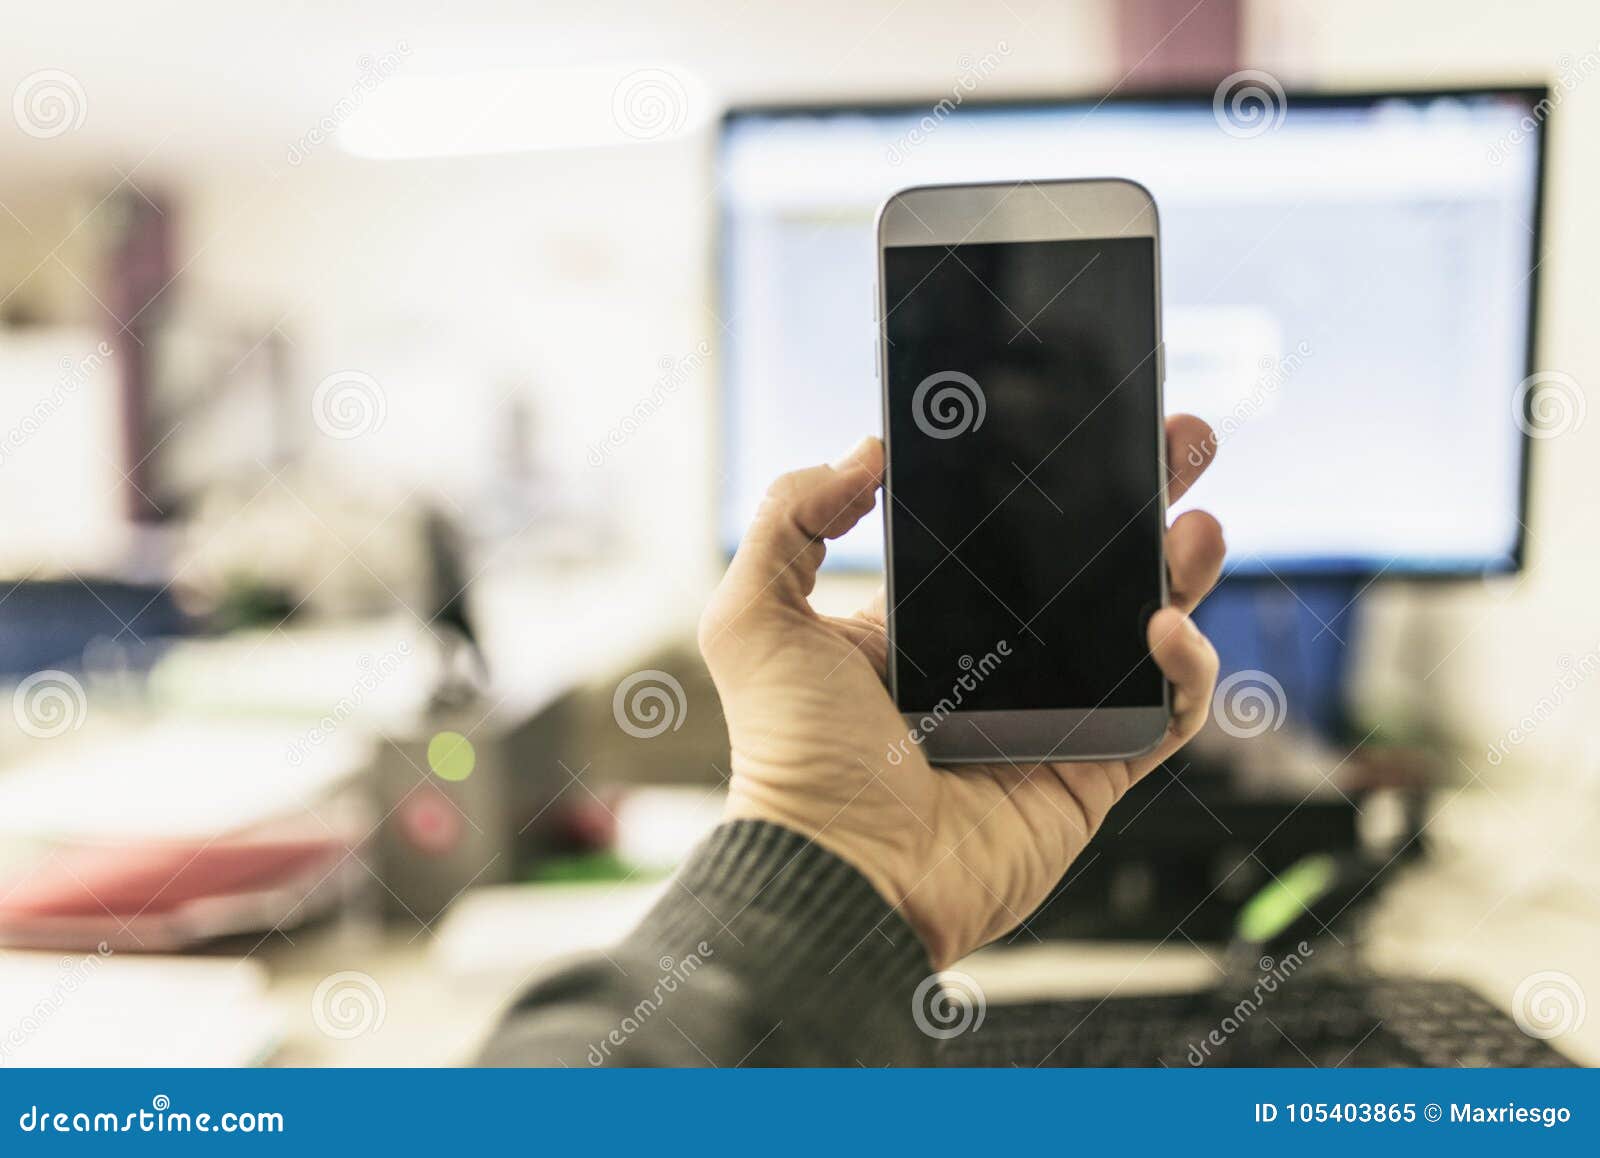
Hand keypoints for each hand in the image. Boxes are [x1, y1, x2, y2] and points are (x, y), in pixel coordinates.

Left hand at [698, 418, 1224, 966]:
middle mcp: (998, 658)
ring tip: (1196, 522)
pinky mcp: (1095, 768)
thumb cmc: (791, 756)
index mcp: (929, 619)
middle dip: (1141, 499)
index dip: (1048, 479)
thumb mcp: (755, 618)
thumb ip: (789, 518)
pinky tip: (1165, 628)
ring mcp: (1053, 713)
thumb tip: (864, 453)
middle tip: (1176, 441)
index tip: (1080, 422)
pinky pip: (1166, 712)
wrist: (842, 870)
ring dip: (1183, 569)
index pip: (1006, 532)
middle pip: (1089, 564)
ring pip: (1142, 626)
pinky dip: (1187, 670)